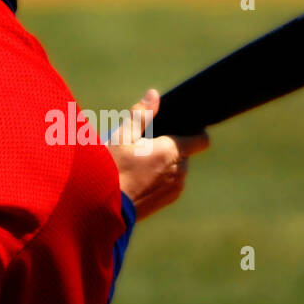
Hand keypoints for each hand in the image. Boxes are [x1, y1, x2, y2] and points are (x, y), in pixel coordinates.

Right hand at [106, 89, 209, 219]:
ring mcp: (174, 188)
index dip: (196, 132)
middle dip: (170, 148)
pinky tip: (139, 179)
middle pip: (184, 153)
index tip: (182, 129)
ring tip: (139, 165)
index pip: (201, 139)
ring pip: (177, 168)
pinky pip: (171, 183)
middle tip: (144, 148)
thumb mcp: (121, 137)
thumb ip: (141, 115)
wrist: (102, 208)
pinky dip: (160, 179)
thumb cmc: (110, 170)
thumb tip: (154, 95)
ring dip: (165, 164)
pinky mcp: (167, 200)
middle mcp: (179, 171)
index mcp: (171, 151)